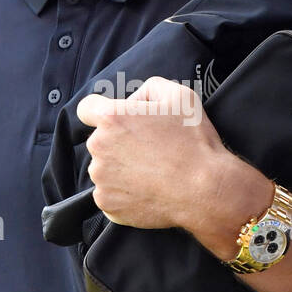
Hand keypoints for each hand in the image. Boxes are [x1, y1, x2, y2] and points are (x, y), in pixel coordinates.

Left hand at [75, 76, 225, 230]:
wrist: (204, 190)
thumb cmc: (194, 142)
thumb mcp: (180, 96)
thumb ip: (150, 88)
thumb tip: (135, 100)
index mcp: (112, 118)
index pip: (86, 108)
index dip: (101, 111)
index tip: (117, 121)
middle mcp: (99, 147)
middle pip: (99, 140)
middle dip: (118, 142)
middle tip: (149, 149)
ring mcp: (101, 178)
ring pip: (104, 168)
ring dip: (120, 167)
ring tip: (151, 171)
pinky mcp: (107, 203)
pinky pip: (110, 193)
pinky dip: (124, 192)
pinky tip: (148, 189)